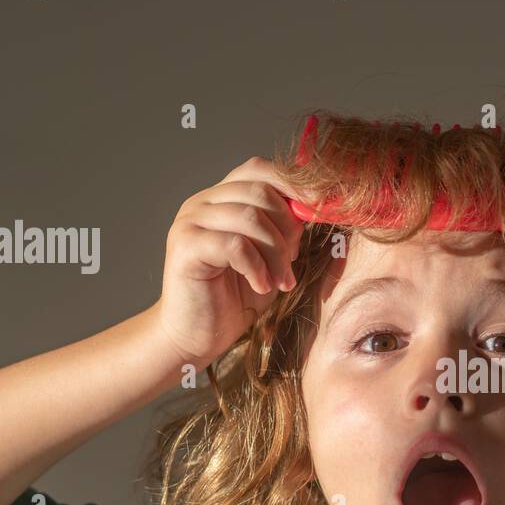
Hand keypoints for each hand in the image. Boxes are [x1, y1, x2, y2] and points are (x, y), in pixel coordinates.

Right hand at [155, 155, 315, 366]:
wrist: (196, 336)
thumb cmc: (234, 298)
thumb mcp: (270, 259)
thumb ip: (285, 231)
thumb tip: (311, 208)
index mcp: (222, 199)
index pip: (258, 169)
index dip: (292, 184)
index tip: (320, 209)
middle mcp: (203, 202)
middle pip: (259, 191)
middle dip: (287, 227)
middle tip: (293, 262)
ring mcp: (190, 221)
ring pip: (250, 217)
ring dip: (276, 252)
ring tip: (281, 281)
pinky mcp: (185, 246)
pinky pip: (235, 245)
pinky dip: (256, 266)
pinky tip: (261, 286)